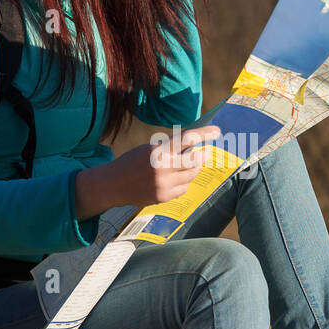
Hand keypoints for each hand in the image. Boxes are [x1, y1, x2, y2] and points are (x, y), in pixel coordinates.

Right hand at [75, 125, 221, 217]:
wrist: (113, 184)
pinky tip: (171, 180)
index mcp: (158, 151)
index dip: (204, 134)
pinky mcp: (163, 197)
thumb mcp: (149, 149)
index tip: (216, 131)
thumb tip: (193, 147)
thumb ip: (169, 149)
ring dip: (192, 169)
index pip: (187, 139)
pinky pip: (183, 188)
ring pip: (191, 175)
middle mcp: (163, 168)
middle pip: (195, 161)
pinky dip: (182, 183)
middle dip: (201, 156)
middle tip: (204, 153)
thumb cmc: (132, 162)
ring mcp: (164, 184)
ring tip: (181, 165)